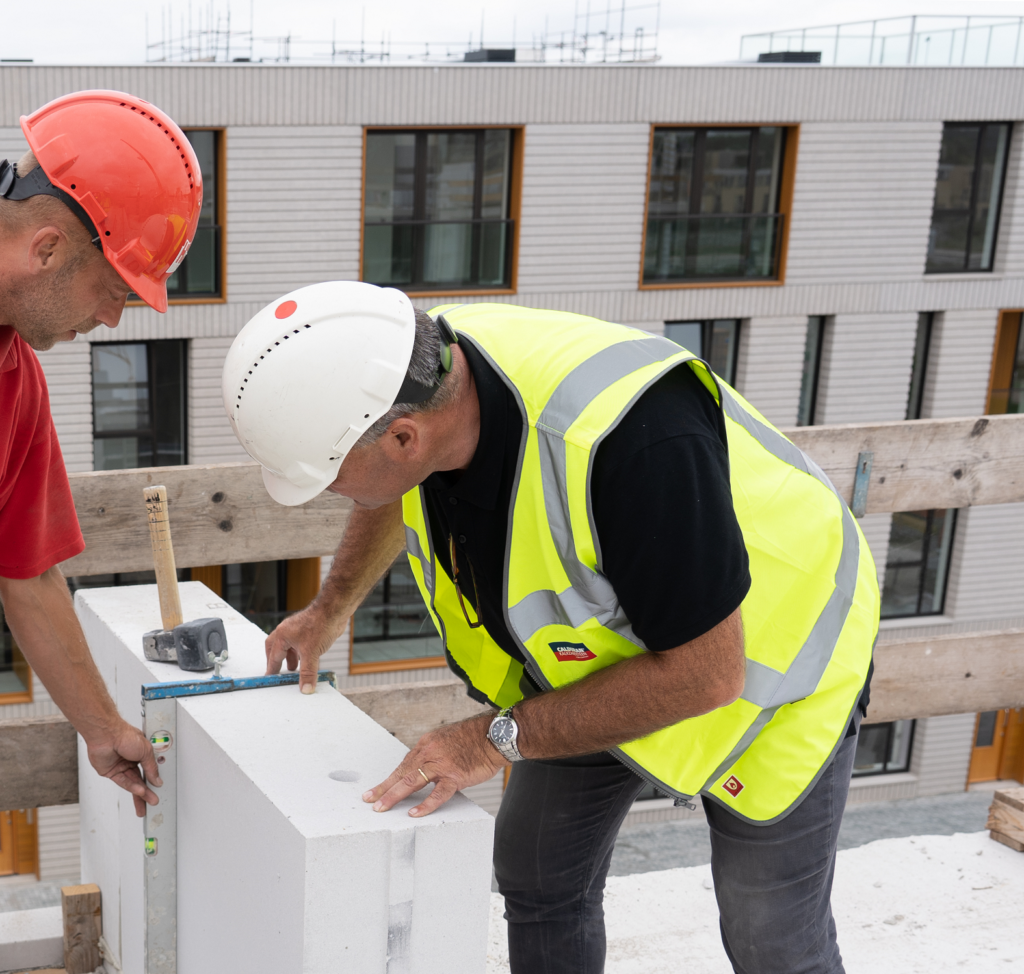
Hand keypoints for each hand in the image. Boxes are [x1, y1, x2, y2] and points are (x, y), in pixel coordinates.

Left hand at [87, 721, 161, 817]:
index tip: (159, 788)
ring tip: (149, 800)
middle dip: (148, 791)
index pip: (149, 769)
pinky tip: (139, 791)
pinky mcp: (110, 772)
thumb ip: (151, 767)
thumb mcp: (146, 751)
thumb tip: (157, 779)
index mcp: (141, 753)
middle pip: (140, 779)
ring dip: (141, 792)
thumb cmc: (125, 735)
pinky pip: (122, 782)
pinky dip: (131, 787)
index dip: (154, 779)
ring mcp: (120, 766)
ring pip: (132, 783)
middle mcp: (130, 760)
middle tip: (154, 800)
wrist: (106, 735)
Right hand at [265, 603, 344, 693]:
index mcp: (282, 636)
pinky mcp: (308, 629)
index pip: (274, 658)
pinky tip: (306, 658)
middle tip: (276, 672)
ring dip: (289, 657)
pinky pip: (299, 643)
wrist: (334, 610)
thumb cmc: (320, 625)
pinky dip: (299, 652)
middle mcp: (287, 631)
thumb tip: (305, 689)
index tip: (269, 679)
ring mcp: (297, 629)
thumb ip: (308, 673)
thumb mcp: (311, 653)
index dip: (272, 670)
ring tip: (293, 668)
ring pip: (288, 645)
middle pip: (275, 647)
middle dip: (275, 660)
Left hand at [363, 714, 506, 816]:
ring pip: (412, 781)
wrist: (495, 735)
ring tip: (382, 807)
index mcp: (428, 743)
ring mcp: (442, 764)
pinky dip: (425, 804)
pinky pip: (438, 793)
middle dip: (384, 787)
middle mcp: (430, 752)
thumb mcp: (448, 739)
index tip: (378, 788)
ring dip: (394, 795)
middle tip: (369, 799)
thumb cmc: (475, 738)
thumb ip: (434, 754)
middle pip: (402, 772)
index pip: (404, 764)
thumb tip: (424, 769)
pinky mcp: (455, 775)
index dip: (390, 778)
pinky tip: (414, 813)